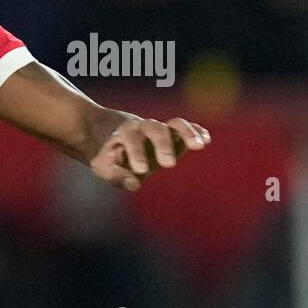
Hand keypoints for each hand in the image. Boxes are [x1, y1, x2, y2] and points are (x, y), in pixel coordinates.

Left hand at [89, 117, 209, 190]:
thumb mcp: (101, 165)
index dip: (136, 153)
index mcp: (122, 133)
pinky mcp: (172, 133)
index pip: (130, 139)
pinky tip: (206, 139)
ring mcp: (160, 128)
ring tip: (199, 145)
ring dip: (188, 132)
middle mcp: (142, 127)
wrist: (106, 131)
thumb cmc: (106, 154)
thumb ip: (115, 174)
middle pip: (155, 128)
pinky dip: (196, 131)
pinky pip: (186, 128)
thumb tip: (134, 184)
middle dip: (163, 144)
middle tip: (169, 164)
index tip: (141, 170)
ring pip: (175, 124)